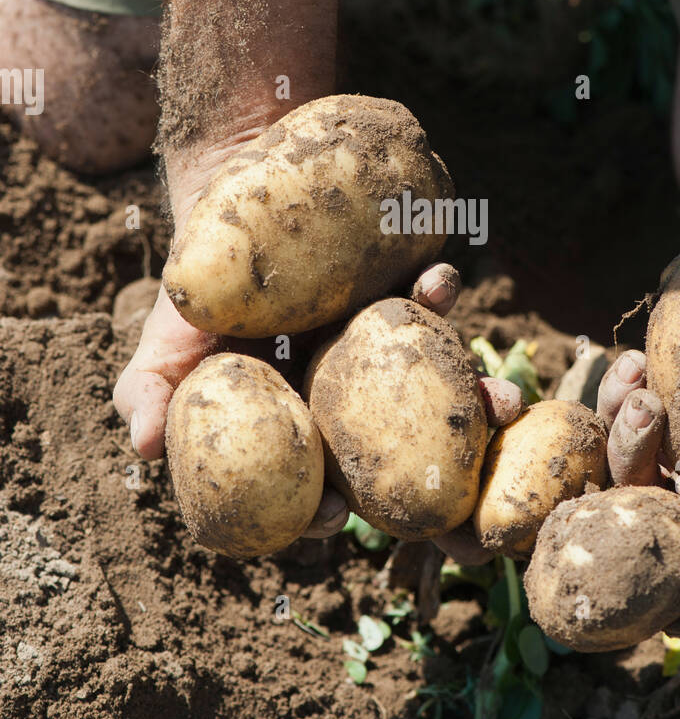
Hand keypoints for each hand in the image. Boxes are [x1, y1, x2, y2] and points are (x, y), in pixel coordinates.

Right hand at [113, 151, 518, 543]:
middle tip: (470, 519)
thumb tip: (141, 448)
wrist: (229, 199)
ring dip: (475, 400)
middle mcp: (353, 401)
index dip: (328, 509)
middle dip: (443, 488)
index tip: (337, 516)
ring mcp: (386, 354)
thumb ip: (151, 394)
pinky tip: (441, 279)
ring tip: (499, 400)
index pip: (317, 486)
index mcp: (301, 428)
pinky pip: (431, 306)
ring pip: (438, 393)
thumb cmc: (199, 289)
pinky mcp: (405, 298)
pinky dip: (440, 296)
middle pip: (401, 459)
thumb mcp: (166, 341)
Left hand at [597, 348, 679, 638]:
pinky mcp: (659, 415)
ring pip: (632, 475)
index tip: (677, 614)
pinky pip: (622, 420)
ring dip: (626, 438)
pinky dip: (620, 396)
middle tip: (648, 435)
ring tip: (641, 392)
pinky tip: (632, 365)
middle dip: (640, 495)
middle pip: (662, 528)